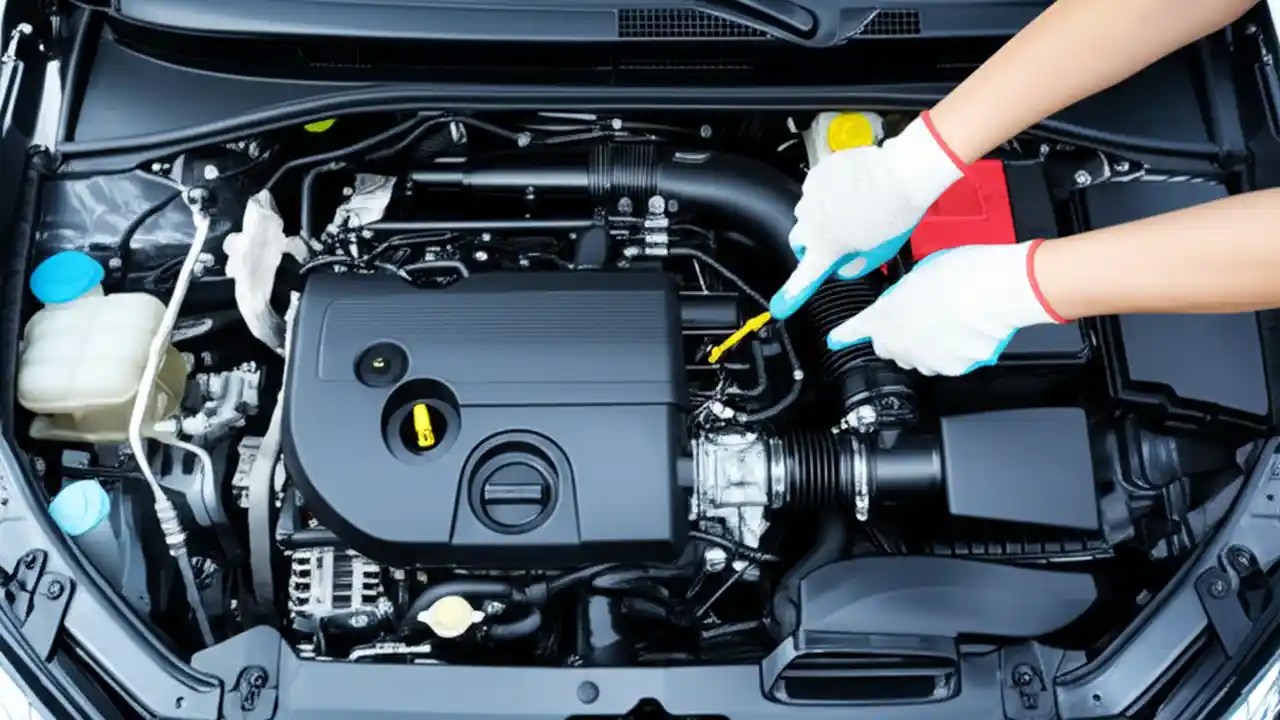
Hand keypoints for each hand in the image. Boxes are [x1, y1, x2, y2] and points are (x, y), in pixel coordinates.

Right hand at [768, 113, 965, 319]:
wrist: (902, 173)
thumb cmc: (895, 214)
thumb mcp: (878, 254)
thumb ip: (852, 266)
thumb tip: (840, 266)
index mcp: (826, 248)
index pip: (802, 279)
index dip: (790, 295)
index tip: (779, 307)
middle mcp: (811, 222)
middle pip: (799, 240)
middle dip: (811, 243)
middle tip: (835, 240)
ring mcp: (810, 196)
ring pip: (806, 213)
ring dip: (820, 216)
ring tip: (849, 210)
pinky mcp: (816, 175)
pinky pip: (814, 190)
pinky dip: (827, 193)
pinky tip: (850, 191)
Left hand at [826, 241, 1065, 375]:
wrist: (994, 291)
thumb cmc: (960, 273)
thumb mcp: (918, 275)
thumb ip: (903, 294)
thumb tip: (907, 298)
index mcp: (883, 316)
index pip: (855, 330)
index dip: (846, 334)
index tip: (837, 339)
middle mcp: (899, 344)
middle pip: (891, 347)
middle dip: (900, 336)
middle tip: (924, 315)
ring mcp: (925, 360)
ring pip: (920, 358)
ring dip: (928, 345)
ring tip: (951, 319)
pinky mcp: (953, 369)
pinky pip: (950, 362)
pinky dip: (956, 351)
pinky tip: (967, 330)